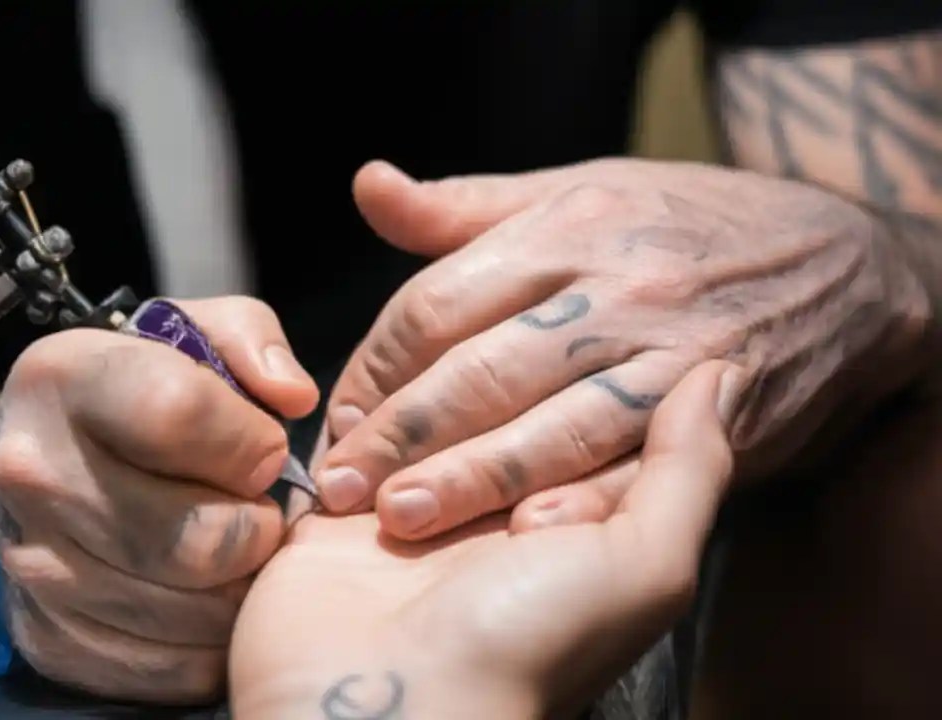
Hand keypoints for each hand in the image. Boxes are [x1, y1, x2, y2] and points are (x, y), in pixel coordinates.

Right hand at [0, 296, 318, 701]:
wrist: (46, 455)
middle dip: (259, 530)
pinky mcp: (43, 634)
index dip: (251, 442)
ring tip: (237, 555)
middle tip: (259, 515)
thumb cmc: (140, 389)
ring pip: (188, 610)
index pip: (181, 415)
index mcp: (65, 377)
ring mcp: (29, 561)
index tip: (263, 450)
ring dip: (239, 591)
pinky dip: (204, 644)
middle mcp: (31, 470)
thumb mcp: (196, 332)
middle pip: (197, 537)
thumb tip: (292, 400)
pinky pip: (160, 667)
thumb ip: (253, 341)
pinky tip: (205, 600)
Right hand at [230, 363, 737, 719]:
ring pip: (418, 410)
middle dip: (479, 386)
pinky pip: (346, 438)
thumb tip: (723, 375)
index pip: (581, 414)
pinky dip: (349, 413)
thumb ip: (687, 474)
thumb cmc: (526, 647)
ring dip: (410, 401)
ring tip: (414, 392)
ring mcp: (409, 511)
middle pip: (491, 405)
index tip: (577, 342)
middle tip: (480, 373)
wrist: (384, 705)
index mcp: (569, 525)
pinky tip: (362, 396)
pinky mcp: (336, 517)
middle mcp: (490, 514)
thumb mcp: (643, 567)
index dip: (578, 374)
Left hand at [318, 158, 929, 538]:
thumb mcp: (579, 190)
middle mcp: (612, 293)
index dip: (375, 367)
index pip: (437, 305)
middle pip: (482, 371)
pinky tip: (526, 532)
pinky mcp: (713, 413)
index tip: (336, 416)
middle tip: (338, 487)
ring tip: (401, 518)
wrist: (841, 265)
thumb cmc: (683, 224)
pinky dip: (581, 501)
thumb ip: (466, 208)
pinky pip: (637, 465)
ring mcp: (666, 356)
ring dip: (471, 479)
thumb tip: (369, 188)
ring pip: (552, 426)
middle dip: (400, 434)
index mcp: (563, 231)